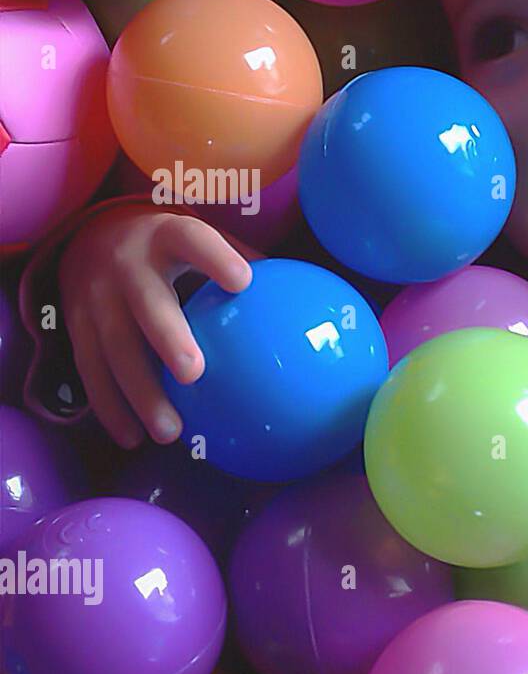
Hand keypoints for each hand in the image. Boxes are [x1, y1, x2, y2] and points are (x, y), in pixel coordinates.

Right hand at [59, 205, 255, 448]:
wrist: (90, 236)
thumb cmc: (170, 247)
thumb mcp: (199, 241)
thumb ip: (243, 262)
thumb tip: (304, 299)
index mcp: (167, 236)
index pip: (192, 240)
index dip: (214, 257)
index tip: (243, 282)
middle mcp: (127, 265)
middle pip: (146, 303)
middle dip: (167, 337)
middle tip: (194, 374)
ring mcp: (96, 297)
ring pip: (114, 348)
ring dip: (140, 393)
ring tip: (169, 432)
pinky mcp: (76, 325)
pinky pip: (91, 370)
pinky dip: (110, 407)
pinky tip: (132, 437)